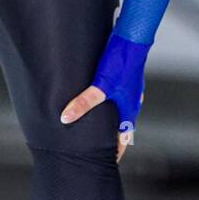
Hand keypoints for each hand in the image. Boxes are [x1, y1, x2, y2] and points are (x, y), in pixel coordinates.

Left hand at [61, 32, 149, 163]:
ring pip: (119, 111)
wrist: (134, 35)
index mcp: (129, 109)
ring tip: (94, 127)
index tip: (108, 164)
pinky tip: (96, 98)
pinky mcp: (124, 76)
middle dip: (110, 139)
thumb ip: (84, 103)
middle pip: (121, 127)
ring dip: (109, 121)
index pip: (124, 138)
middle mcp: (132, 101)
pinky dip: (107, 104)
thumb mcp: (101, 84)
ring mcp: (129, 89)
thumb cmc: (122, 61)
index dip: (116, 152)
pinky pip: (116, 97)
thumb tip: (65, 118)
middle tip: (96, 150)